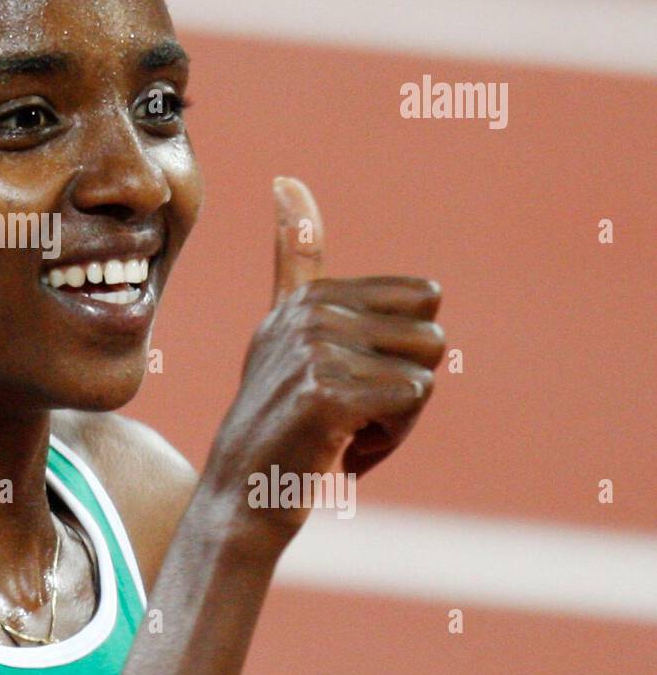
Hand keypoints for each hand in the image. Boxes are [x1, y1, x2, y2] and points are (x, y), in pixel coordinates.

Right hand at [205, 177, 444, 534]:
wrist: (242, 496)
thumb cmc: (279, 421)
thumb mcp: (284, 332)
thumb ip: (296, 260)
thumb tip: (287, 178)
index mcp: (309, 298)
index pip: (422, 299)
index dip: (401, 352)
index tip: (349, 378)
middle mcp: (308, 314)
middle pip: (431, 336)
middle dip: (405, 386)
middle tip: (350, 413)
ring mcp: (314, 350)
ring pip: (426, 371)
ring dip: (399, 417)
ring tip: (345, 429)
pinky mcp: (325, 392)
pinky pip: (412, 401)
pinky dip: (389, 439)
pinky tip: (342, 450)